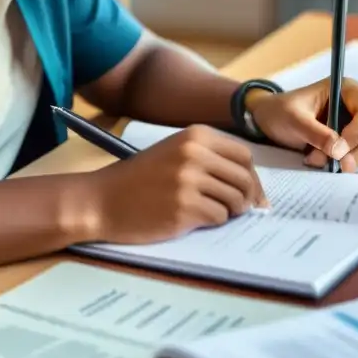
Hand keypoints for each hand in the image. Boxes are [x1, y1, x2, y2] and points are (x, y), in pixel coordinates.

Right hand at [84, 125, 268, 244]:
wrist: (103, 200)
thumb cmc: (140, 179)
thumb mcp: (175, 153)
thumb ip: (211, 161)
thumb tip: (253, 188)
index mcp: (195, 136)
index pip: (244, 156)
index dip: (253, 177)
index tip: (252, 193)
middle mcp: (195, 154)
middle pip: (245, 179)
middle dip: (248, 198)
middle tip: (240, 209)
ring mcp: (189, 181)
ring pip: (235, 200)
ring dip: (230, 211)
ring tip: (211, 212)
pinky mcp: (184, 208)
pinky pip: (218, 217)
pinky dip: (212, 221)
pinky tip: (194, 219)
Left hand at [247, 78, 357, 171]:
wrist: (268, 121)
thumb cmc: (280, 112)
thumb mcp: (293, 119)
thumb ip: (316, 133)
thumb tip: (339, 150)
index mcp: (347, 90)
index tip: (339, 150)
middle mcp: (357, 105)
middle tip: (340, 166)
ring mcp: (356, 123)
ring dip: (351, 158)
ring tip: (318, 161)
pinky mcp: (350, 140)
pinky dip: (344, 162)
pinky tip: (320, 162)